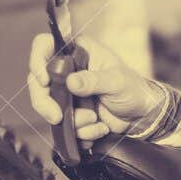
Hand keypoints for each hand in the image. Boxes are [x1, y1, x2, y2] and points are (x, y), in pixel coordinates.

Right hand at [27, 32, 166, 140]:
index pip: (45, 46)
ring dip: (74, 121)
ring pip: (50, 109)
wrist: (142, 115)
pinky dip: (83, 133)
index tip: (44, 79)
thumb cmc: (133, 88)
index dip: (38, 61)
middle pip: (38, 83)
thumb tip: (71, 82)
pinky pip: (66, 128)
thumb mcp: (116, 81)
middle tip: (57, 117)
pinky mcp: (72, 115)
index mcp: (77, 52)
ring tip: (95, 119)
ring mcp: (68, 94)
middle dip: (45, 103)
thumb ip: (94, 81)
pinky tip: (100, 128)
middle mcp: (67, 71)